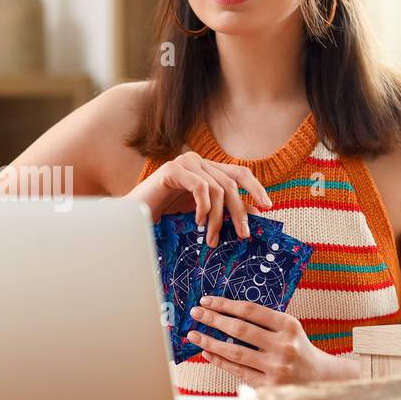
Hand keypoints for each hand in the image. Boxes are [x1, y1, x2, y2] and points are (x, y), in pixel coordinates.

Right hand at [125, 151, 272, 246]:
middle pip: (232, 182)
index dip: (256, 188)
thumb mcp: (198, 213)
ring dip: (218, 217)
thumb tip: (249, 217)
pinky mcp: (173, 169)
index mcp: (206, 169)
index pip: (239, 173)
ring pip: (218, 188)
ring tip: (212, 238)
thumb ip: (220, 210)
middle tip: (243, 235)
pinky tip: (197, 223)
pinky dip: (203, 207)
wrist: (132, 217)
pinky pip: (201, 187)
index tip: (268, 207)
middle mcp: (198, 161)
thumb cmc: (163, 217)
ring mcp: (185, 162)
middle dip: (240, 211)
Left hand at [183, 296, 360, 385]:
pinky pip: (238, 371)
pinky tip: (206, 353)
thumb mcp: (289, 328)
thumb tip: (223, 313)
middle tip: (195, 313)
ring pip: (235, 352)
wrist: (322, 378)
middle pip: (240, 329)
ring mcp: (276, 368)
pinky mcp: (269, 387)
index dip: (225, 304)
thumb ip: (263, 321)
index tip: (206, 301)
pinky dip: (220, 361)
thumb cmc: (299, 348)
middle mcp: (284, 346)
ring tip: (193, 335)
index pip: (250, 310)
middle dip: (213, 320)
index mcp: (289, 326)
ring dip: (210, 342)